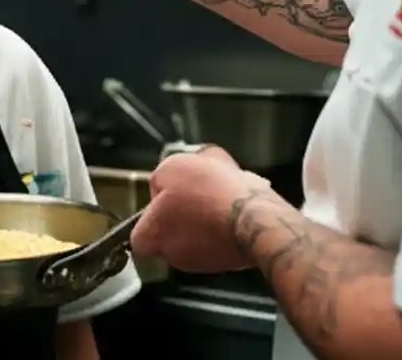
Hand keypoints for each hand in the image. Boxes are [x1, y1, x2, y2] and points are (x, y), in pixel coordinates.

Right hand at [129, 147, 278, 273]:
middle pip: (187, 193)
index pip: (155, 192)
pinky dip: (235, 221)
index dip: (157, 219)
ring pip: (214, 199)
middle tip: (190, 240)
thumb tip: (144, 240)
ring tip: (216, 243)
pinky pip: (238, 207)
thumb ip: (141, 237)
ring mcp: (234, 169)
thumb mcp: (154, 239)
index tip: (165, 237)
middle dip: (188, 215)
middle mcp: (203, 158)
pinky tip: (236, 238)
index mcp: (172, 164)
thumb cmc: (201, 226)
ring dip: (213, 217)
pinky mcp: (260, 186)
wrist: (258, 226)